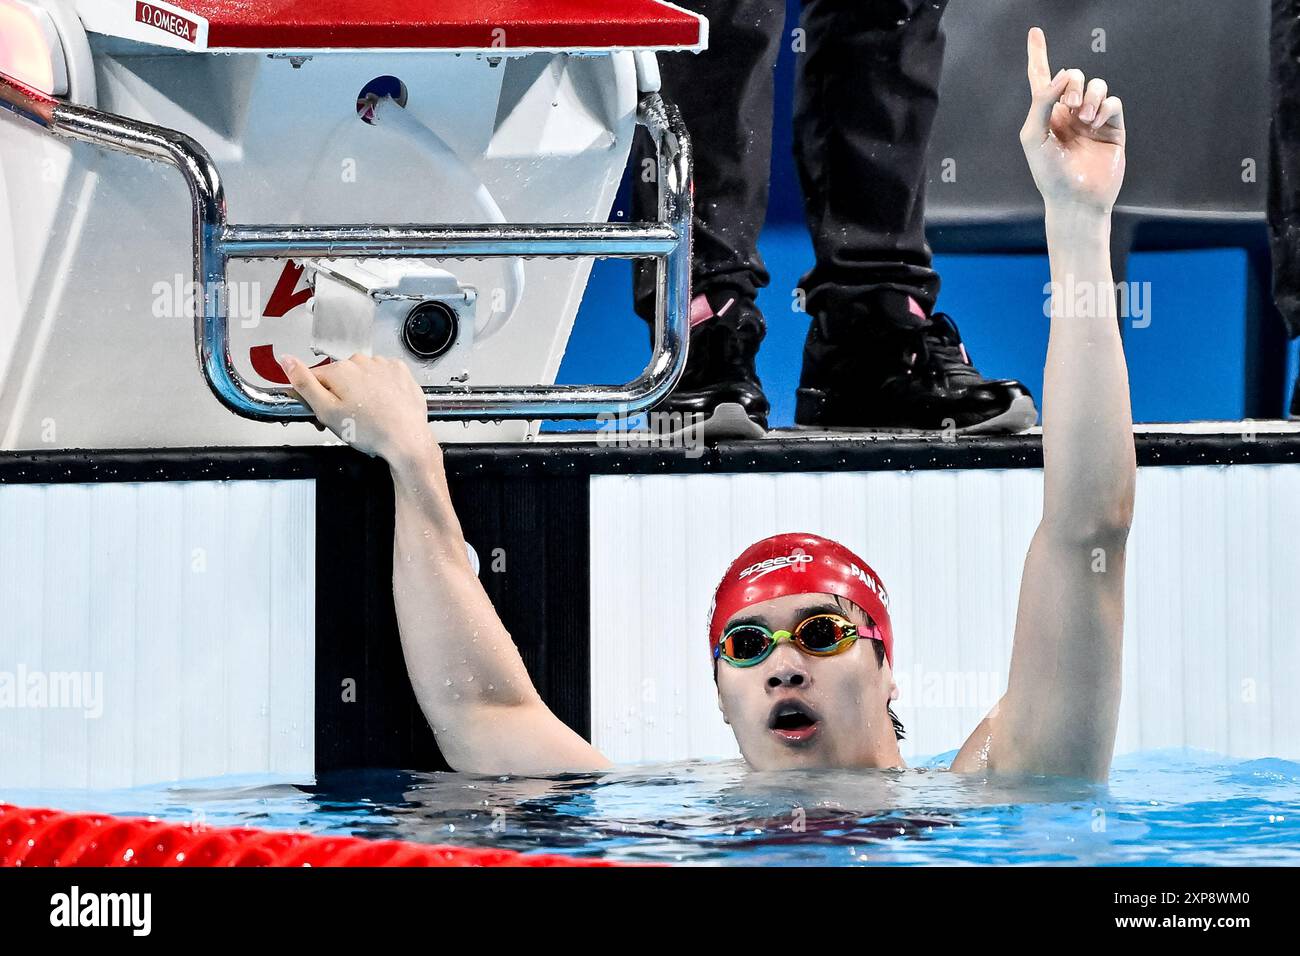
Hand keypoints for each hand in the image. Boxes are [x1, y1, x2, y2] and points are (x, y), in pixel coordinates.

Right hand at [279, 353, 437, 468]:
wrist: (406, 439)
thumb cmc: (369, 430)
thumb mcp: (326, 411)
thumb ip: (304, 383)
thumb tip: (286, 360)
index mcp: (340, 370)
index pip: (316, 378)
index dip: (317, 398)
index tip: (324, 414)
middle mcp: (362, 361)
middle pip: (340, 377)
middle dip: (340, 395)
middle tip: (348, 420)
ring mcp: (383, 365)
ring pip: (362, 376)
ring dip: (362, 391)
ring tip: (369, 415)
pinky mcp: (400, 372)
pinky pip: (383, 376)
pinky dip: (382, 388)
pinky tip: (384, 405)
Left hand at [1020, 27, 1125, 212]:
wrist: (1076, 199)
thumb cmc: (1049, 173)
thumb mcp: (1034, 136)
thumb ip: (1043, 101)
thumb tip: (1066, 73)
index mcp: (1045, 114)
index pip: (1042, 78)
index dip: (1038, 54)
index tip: (1035, 32)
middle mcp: (1068, 113)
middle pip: (1074, 76)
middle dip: (1073, 84)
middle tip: (1070, 106)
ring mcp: (1092, 120)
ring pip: (1097, 86)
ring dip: (1091, 96)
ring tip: (1085, 118)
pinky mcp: (1112, 128)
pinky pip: (1113, 103)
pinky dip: (1105, 107)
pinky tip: (1096, 124)